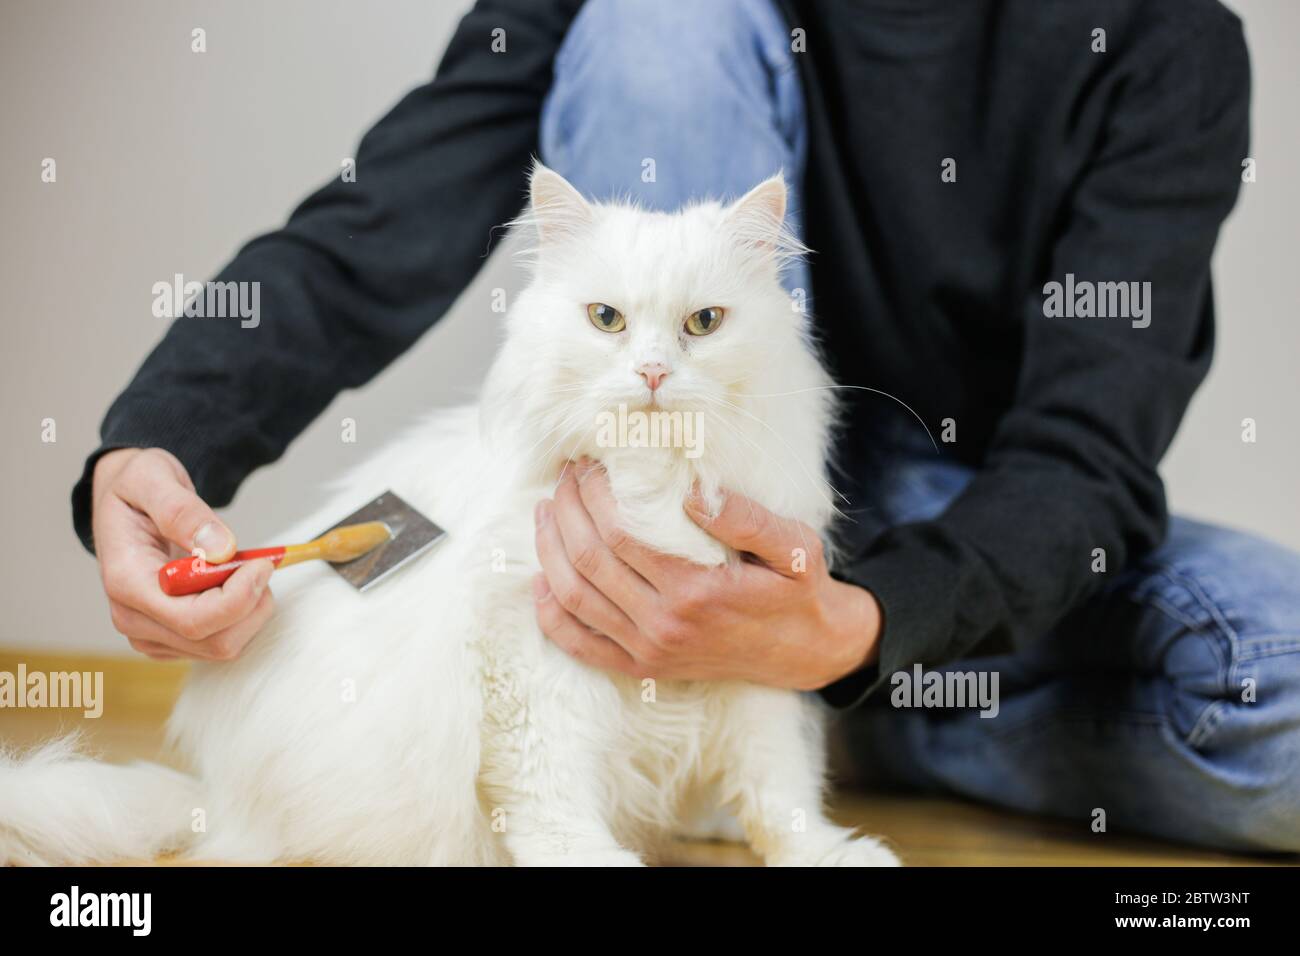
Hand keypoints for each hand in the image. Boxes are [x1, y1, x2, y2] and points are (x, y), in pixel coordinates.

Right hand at [91, 448, 274, 660]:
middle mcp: (132, 618)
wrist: (123, 504)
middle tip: (259, 563)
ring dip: (250, 610)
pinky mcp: (168, 638)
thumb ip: (183, 512)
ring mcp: (150, 633)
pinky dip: (241, 615)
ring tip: (244, 568)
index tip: (261, 564)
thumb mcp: (153, 478)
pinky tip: (233, 582)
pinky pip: (219, 642)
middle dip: (252, 604)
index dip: (239, 598)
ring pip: (222, 647)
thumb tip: (220, 548)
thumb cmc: (135, 488)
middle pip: (214, 642)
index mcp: (126, 582)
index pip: (192, 619)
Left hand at [532, 459, 880, 689]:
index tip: (590, 464)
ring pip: (574, 598)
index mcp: (697, 590)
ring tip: (545, 510)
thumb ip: (745, 518)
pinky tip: (540, 580)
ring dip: (549, 550)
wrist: (807, 651)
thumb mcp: (793, 546)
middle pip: (589, 558)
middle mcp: (664, 624)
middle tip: (565, 476)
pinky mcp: (642, 667)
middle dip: (568, 509)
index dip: (594, 493)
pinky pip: (580, 644)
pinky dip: (551, 614)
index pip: (621, 531)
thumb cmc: (797, 590)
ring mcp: (649, 650)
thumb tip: (690, 495)